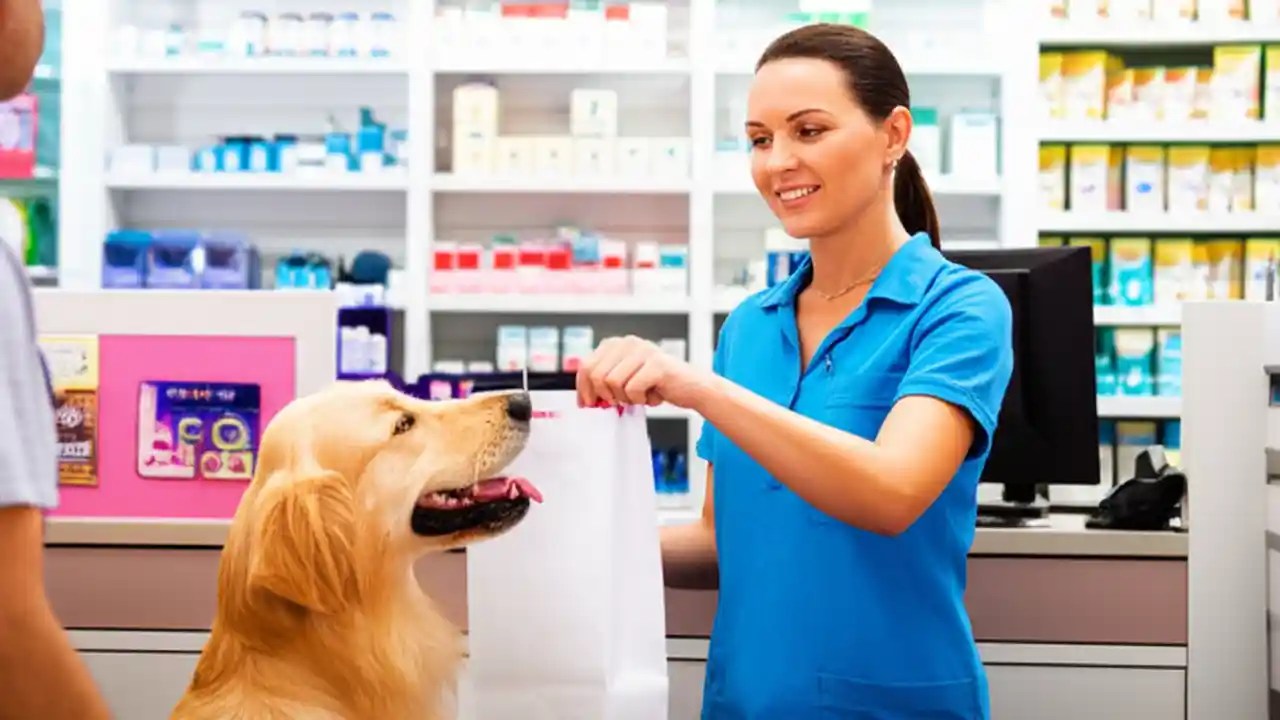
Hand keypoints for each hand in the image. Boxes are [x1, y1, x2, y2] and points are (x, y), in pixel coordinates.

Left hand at [576, 335, 709, 409]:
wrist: (692, 388)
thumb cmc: (658, 385)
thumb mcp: (626, 379)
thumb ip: (605, 381)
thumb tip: (584, 398)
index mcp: (617, 344)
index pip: (586, 365)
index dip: (583, 388)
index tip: (587, 404)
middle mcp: (628, 342)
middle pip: (595, 374)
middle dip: (604, 395)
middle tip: (618, 402)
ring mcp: (643, 351)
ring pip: (612, 382)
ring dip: (624, 397)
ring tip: (639, 396)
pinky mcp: (656, 364)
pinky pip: (632, 388)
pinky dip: (639, 400)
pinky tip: (650, 396)